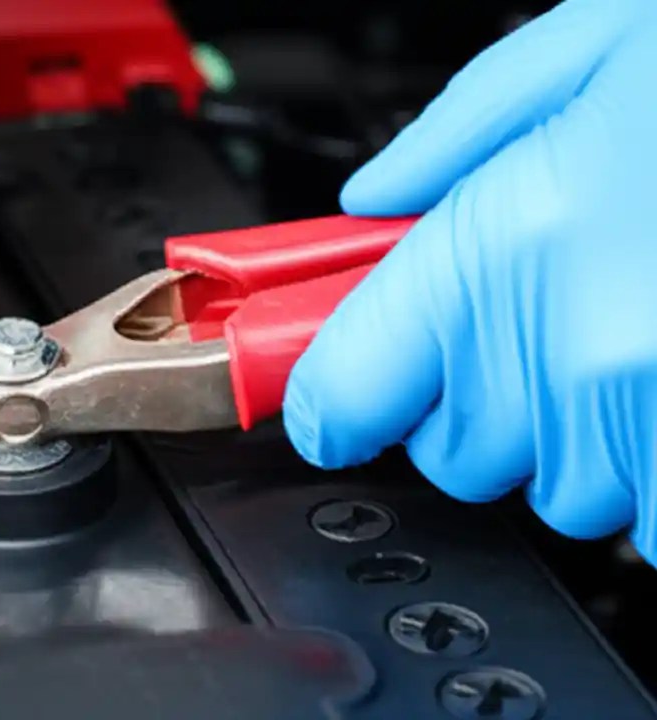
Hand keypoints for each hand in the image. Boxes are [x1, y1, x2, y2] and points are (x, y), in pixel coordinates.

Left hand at [282, 0, 656, 558]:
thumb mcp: (586, 51)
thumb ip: (455, 140)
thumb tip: (375, 201)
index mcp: (507, 244)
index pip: (343, 391)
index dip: (332, 395)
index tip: (337, 393)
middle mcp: (578, 354)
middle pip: (452, 454)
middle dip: (477, 400)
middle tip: (540, 319)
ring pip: (560, 494)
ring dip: (580, 437)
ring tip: (641, 332)